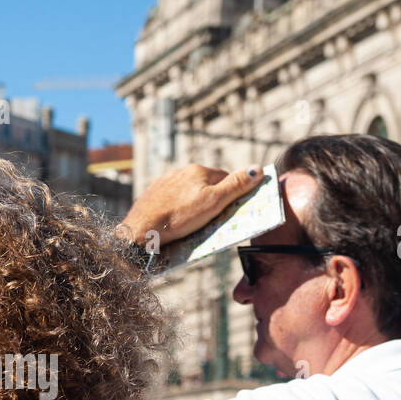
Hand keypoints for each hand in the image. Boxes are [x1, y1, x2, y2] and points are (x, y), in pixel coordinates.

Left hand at [116, 164, 263, 246]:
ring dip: (192, 203)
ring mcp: (164, 183)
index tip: (230, 209)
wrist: (141, 230)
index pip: (224, 178)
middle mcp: (179, 172)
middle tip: (211, 219)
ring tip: (191, 223)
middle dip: (210, 199)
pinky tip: (174, 222)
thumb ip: (236, 186)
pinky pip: (170, 200)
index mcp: (197, 170)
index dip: (230, 194)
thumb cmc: (180, 217)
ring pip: (186, 192)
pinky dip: (176, 209)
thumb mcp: (214, 203)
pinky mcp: (152, 195)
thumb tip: (258, 169)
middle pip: (204, 185)